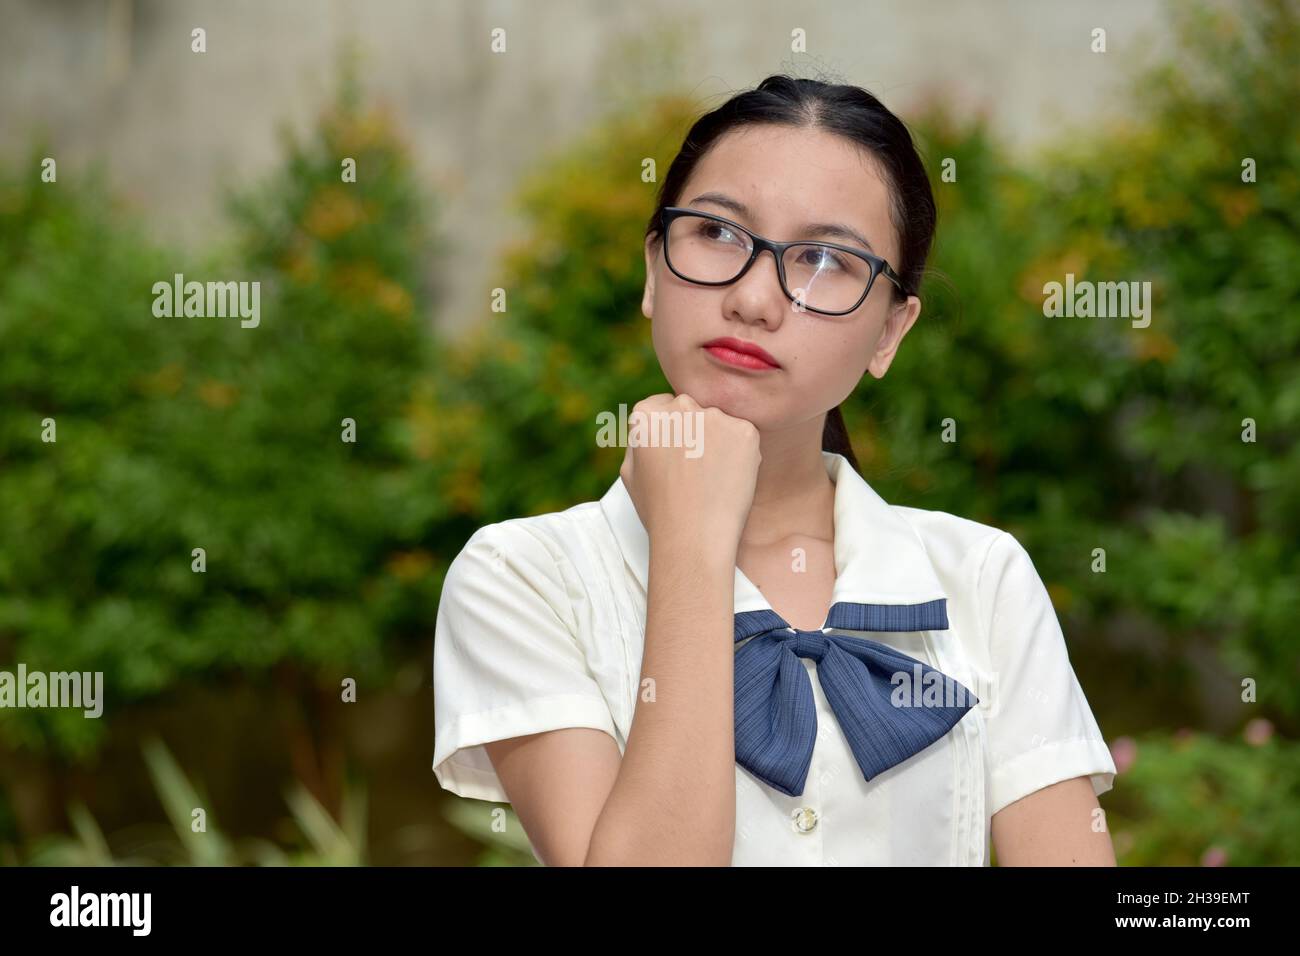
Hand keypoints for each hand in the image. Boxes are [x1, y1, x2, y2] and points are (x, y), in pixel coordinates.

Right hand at [619, 392, 761, 553]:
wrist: (694, 536)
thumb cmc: (660, 510)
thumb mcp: (629, 472)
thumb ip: (639, 440)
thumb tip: (651, 425)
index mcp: (647, 414)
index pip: (662, 406)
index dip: (671, 432)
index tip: (676, 455)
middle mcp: (680, 407)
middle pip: (691, 409)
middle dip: (694, 431)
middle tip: (695, 469)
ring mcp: (715, 417)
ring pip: (719, 421)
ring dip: (718, 441)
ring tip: (712, 478)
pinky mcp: (745, 431)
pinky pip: (743, 435)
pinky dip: (740, 453)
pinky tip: (729, 478)